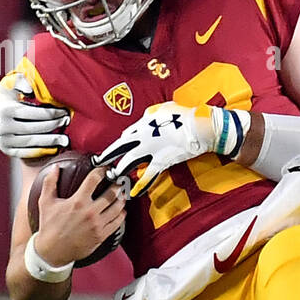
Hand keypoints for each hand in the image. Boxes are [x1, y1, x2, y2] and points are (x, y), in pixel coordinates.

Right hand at [0, 73, 70, 158]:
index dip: (53, 113)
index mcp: (6, 111)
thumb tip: (31, 90)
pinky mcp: (7, 150)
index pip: (36, 114)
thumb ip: (21, 81)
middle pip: (36, 128)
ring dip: (52, 141)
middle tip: (67, 122)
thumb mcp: (9, 84)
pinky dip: (42, 151)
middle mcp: (3, 127)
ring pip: (33, 142)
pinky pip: (28, 153)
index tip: (65, 112)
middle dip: (55, 125)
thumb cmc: (5, 97)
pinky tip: (55, 148)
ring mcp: (4, 141)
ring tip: (66, 139)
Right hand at [33, 165, 126, 265]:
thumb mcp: (45, 202)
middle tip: (118, 180)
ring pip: (117, 208)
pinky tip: (121, 210)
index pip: (94, 180)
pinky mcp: (101, 235)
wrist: (52, 251)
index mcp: (77, 202)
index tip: (105, 169)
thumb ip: (50, 182)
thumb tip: (55, 168)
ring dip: (121, 198)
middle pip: (111, 193)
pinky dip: (121, 215)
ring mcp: (97, 225)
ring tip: (122, 193)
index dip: (102, 171)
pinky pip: (117, 223)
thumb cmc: (49, 227)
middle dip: (117, 184)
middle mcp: (90, 212)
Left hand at [95, 102, 247, 197]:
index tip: (116, 149)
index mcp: (144, 123)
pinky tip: (133, 191)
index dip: (121, 143)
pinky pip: (148, 174)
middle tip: (100, 161)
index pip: (126, 135)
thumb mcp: (165, 108)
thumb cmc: (184, 115)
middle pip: (121, 147)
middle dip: (109, 155)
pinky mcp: (162, 161)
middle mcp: (144, 137)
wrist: (199, 127)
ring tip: (112, 175)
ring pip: (130, 161)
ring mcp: (151, 150)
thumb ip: (152, 114)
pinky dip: (141, 184)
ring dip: (120, 168)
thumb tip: (147, 118)